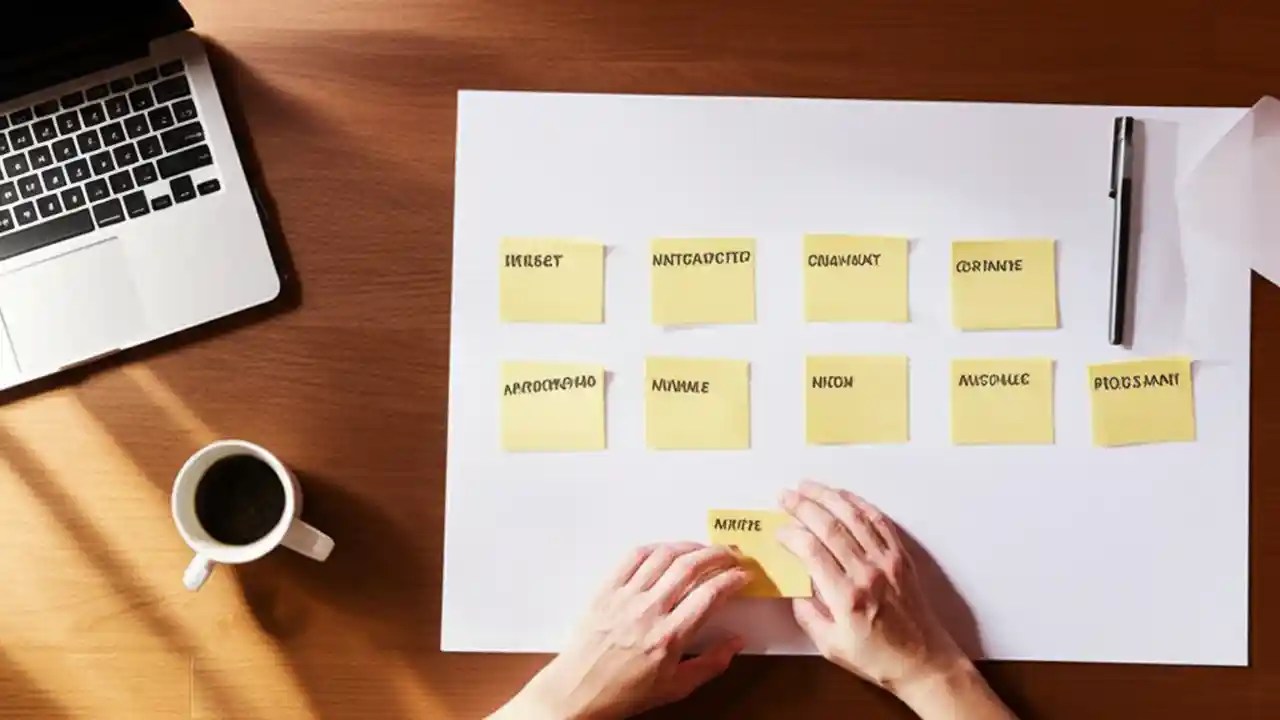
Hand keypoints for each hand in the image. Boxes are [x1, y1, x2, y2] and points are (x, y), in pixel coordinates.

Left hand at [494, 543, 749, 719]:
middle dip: (717, 555)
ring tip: (703, 549)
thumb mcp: (676, 687)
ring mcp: (626, 597)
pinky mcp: (607, 590)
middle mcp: (648, 612)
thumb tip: (736, 642)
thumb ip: (711, 664)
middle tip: (730, 555)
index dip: (732, 580)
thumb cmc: (624, 692)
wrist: (579, 690)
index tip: (742, 576)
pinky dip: (655, 547)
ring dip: (689, 546)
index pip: (710, 595)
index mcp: (668, 637)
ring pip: (664, 556)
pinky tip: (666, 550)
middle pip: (690, 567)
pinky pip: (633, 557)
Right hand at [778, 481, 1012, 718]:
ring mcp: (887, 561)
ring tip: (808, 486)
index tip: (779, 531)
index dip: (791, 535)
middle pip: (830, 526)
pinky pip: (880, 522)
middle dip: (804, 506)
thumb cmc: (878, 659)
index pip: (811, 551)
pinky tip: (844, 497)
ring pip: (855, 517)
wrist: (924, 663)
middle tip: (785, 495)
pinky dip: (860, 504)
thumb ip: (808, 616)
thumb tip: (797, 590)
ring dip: (829, 497)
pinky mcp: (901, 558)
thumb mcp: (831, 647)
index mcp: (846, 596)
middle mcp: (867, 572)